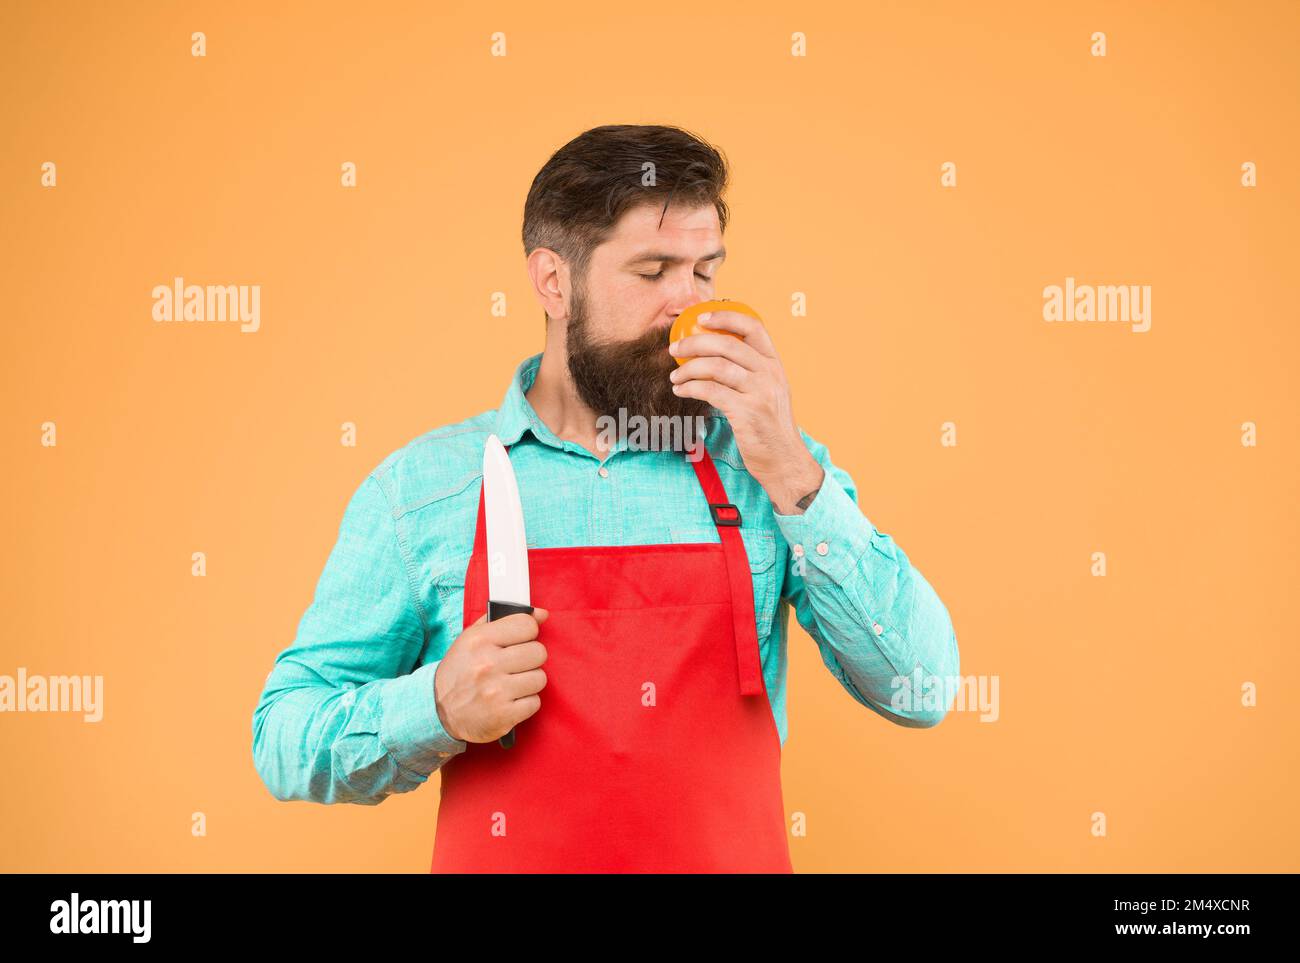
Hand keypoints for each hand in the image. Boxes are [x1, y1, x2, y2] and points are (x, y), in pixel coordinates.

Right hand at [434, 607, 548, 742]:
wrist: (439, 710)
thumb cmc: (461, 670)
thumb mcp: (473, 638)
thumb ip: (506, 620)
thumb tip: (542, 614)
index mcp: (479, 640)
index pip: (527, 625)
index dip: (528, 633)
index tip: (520, 641)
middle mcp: (487, 664)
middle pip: (539, 652)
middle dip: (530, 659)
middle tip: (516, 665)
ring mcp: (495, 691)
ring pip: (540, 678)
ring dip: (529, 682)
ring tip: (512, 684)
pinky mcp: (503, 715)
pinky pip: (534, 703)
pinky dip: (525, 703)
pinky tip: (510, 701)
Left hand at [668, 310, 824, 513]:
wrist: (784, 460)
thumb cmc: (769, 426)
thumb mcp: (768, 392)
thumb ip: (749, 371)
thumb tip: (712, 354)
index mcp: (774, 363)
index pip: (753, 326)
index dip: (726, 316)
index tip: (701, 317)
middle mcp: (770, 373)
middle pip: (727, 344)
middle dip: (694, 343)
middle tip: (674, 350)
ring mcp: (760, 392)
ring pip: (716, 367)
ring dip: (688, 369)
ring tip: (675, 377)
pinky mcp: (747, 412)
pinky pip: (711, 391)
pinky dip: (691, 388)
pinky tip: (681, 391)